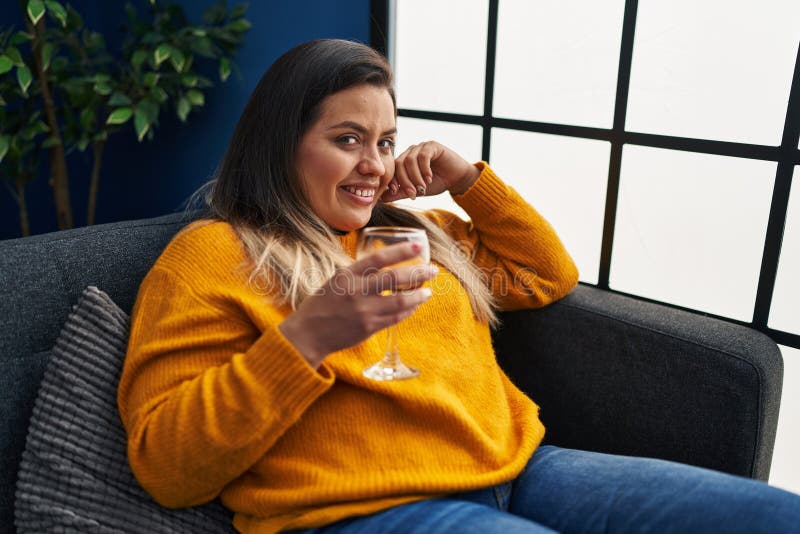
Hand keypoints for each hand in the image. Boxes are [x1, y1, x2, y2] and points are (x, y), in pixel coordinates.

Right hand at [278, 242, 435, 367]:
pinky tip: (414, 305)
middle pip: (394, 278)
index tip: (417, 246)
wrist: (309, 334)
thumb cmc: (322, 304)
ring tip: (428, 291)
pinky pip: (395, 318)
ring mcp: (364, 311)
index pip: (378, 258)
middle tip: (433, 270)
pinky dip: (408, 310)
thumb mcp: (337, 280)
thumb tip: (386, 264)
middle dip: (418, 273)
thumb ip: (359, 273)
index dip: (400, 251)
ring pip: (400, 301)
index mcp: (347, 275)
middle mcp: (356, 292)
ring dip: (418, 295)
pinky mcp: (369, 328)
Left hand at [380, 141, 479, 201]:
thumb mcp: (416, 190)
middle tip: (412, 194)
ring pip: (410, 160)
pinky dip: (424, 169)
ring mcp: (421, 147)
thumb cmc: (437, 183)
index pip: (393, 168)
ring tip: (422, 188)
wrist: (457, 178)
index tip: (394, 192)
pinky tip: (429, 178)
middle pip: (400, 164)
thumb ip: (400, 192)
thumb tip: (382, 199)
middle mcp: (411, 152)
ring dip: (415, 177)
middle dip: (404, 181)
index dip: (392, 180)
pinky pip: (423, 156)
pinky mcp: (432, 146)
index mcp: (405, 161)